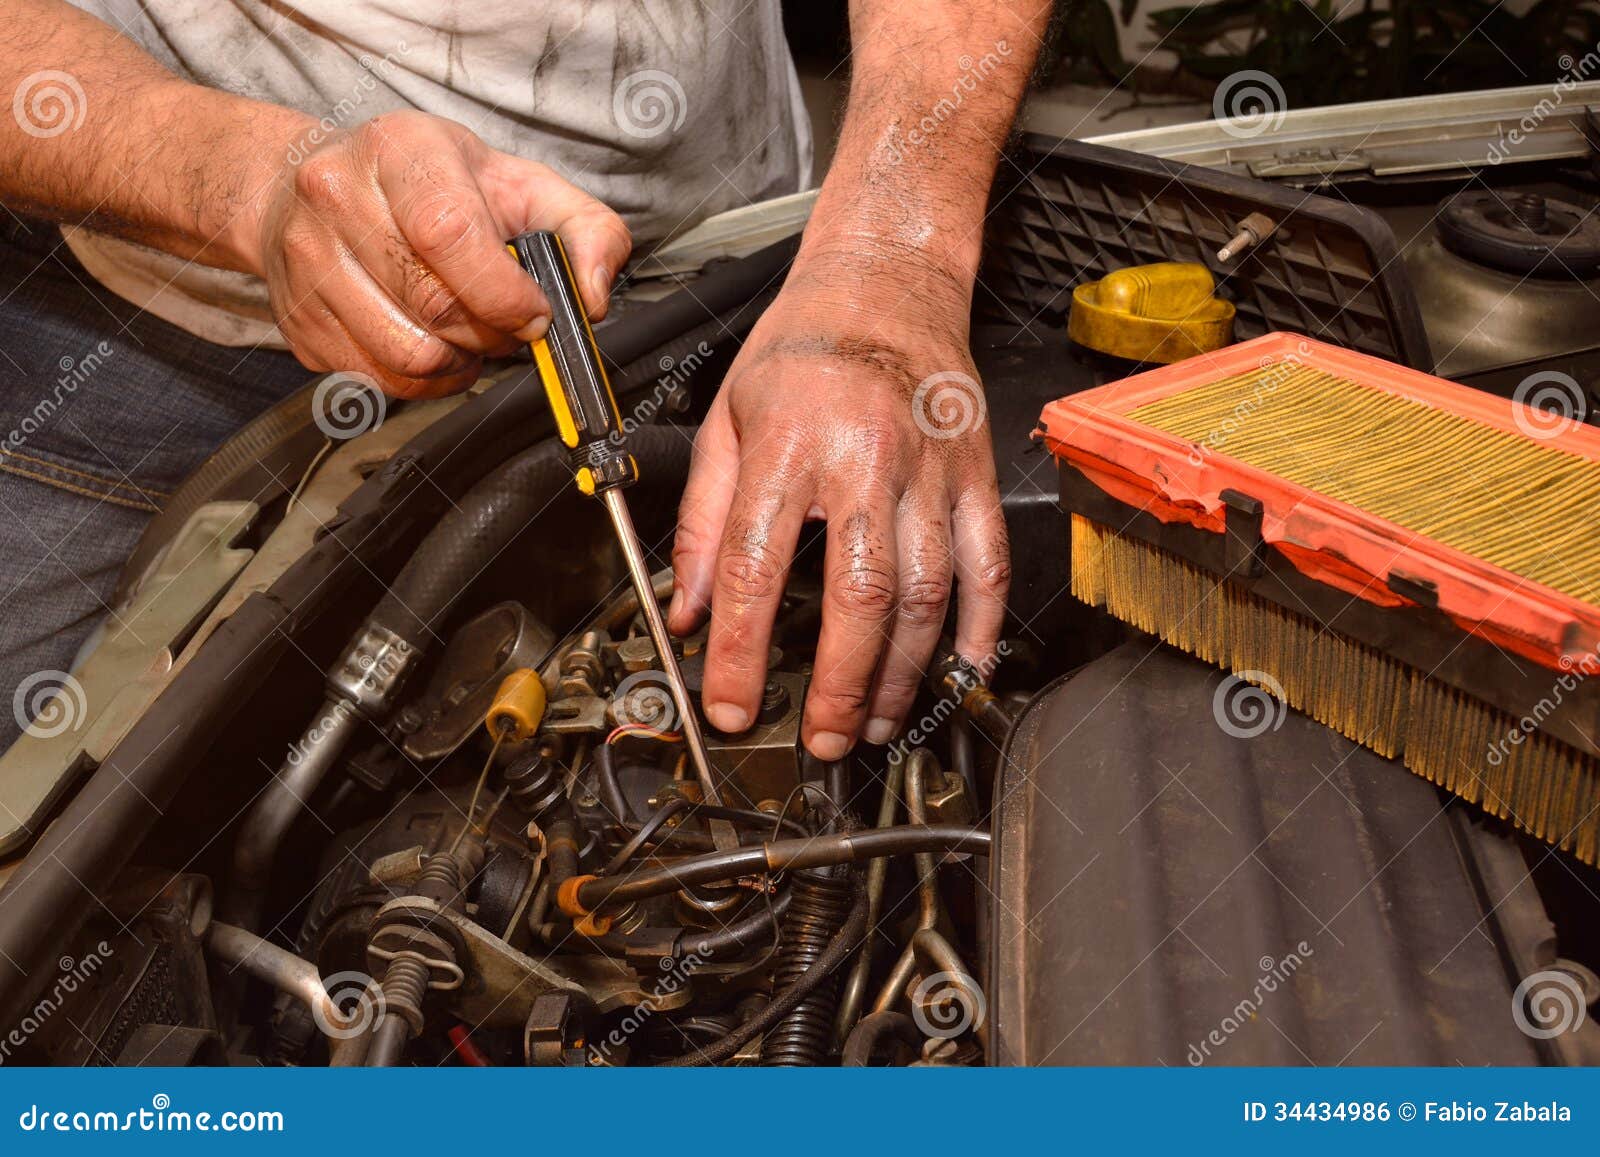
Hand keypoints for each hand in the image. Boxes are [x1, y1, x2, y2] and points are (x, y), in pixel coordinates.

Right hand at [251, 110, 630, 397]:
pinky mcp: (298, 324)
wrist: (310, 191)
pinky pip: (380, 381)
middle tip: (509, 323)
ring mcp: (308, 264)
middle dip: (493, 332)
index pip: (448, 232)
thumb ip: (585, 230)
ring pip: (408, 355)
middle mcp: (337, 199)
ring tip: (471, 335)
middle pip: (434, 305)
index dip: (503, 290)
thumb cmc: (429, 186)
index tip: (535, 311)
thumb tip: (595, 296)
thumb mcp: (519, 183)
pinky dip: (426, 381)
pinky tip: (435, 346)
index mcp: (399, 150)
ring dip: (461, 362)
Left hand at [668, 264, 1009, 759]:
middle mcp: (866, 457)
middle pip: (859, 595)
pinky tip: (958, 670)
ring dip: (903, 672)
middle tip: (825, 739)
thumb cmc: (803, 347)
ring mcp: (932, 470)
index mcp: (790, 444)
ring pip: (927, 591)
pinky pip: (986, 564)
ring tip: (880, 721)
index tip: (732, 705)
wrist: (887, 282)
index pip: (754, 567)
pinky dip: (978, 627)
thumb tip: (684, 608)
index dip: (739, 650)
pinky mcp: (974, 476)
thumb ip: (701, 520)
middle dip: (841, 685)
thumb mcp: (725, 419)